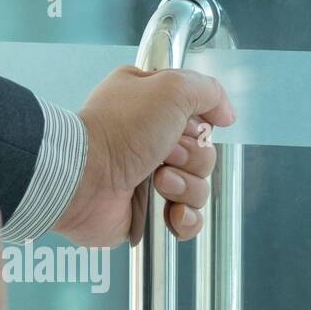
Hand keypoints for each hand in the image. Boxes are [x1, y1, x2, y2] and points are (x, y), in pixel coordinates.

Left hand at [55, 66, 235, 246]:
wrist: (84, 178)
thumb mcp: (171, 88)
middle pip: (204, 157)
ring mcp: (150, 180)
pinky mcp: (148, 213)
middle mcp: (152, 143)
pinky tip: (171, 214)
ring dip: (185, 187)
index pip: (200, 121)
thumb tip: (226, 115)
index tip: (186, 127)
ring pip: (199, 189)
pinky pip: (187, 221)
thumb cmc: (118, 130)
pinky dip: (184, 219)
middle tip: (165, 156)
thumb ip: (207, 91)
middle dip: (191, 160)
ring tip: (156, 182)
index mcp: (154, 109)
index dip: (200, 128)